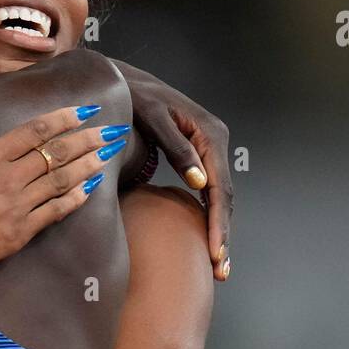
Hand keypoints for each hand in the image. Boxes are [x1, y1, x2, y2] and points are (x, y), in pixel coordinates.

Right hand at [0, 98, 124, 281]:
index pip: (35, 131)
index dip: (63, 118)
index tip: (84, 111)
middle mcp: (8, 178)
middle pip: (56, 153)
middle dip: (86, 139)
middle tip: (109, 131)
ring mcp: (16, 207)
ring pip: (61, 181)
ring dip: (86, 166)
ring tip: (107, 156)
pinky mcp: (18, 233)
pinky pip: (54, 212)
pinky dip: (74, 199)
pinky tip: (88, 190)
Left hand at [116, 65, 233, 279]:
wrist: (123, 80)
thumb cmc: (133, 95)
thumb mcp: (152, 117)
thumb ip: (177, 148)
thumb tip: (200, 183)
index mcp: (210, 133)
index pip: (219, 186)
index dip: (217, 220)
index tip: (214, 250)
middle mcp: (215, 141)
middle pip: (225, 196)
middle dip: (221, 233)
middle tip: (219, 269)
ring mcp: (209, 149)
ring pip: (219, 196)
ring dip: (218, 230)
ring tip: (217, 265)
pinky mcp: (198, 155)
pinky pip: (208, 190)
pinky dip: (208, 216)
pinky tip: (206, 238)